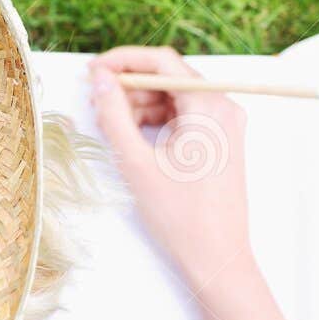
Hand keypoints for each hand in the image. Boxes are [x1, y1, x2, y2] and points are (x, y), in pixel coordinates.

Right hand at [88, 46, 253, 291]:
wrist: (217, 259)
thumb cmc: (181, 216)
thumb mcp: (137, 163)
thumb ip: (114, 115)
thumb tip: (99, 80)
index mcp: (209, 105)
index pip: (162, 61)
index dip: (123, 61)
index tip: (93, 72)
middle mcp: (223, 107)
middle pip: (169, 77)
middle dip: (130, 87)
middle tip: (96, 102)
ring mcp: (225, 125)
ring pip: (174, 98)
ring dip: (141, 105)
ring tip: (110, 124)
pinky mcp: (221, 142)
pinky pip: (184, 118)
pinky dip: (157, 122)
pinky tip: (133, 137)